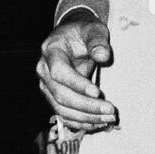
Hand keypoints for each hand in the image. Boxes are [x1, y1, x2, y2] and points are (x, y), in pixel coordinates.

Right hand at [36, 17, 116, 132]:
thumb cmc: (83, 33)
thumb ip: (97, 41)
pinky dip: (81, 123)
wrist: (72, 38)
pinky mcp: (53, 97)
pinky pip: (64, 115)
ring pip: (62, 109)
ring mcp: (46, 86)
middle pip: (60, 94)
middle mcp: (44, 70)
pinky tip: (99, 123)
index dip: (77, 84)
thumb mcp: (93, 30)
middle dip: (86, 106)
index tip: (98, 91)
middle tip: (110, 110)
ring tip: (109, 119)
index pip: (59, 72)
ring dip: (86, 118)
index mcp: (51, 50)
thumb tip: (103, 56)